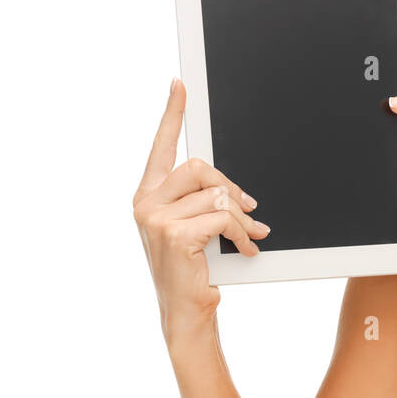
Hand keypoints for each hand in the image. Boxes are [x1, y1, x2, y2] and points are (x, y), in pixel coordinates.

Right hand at [132, 79, 270, 339]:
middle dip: (231, 188)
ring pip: (216, 195)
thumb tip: (236, 193)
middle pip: (199, 167)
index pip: (162, 145)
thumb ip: (205, 202)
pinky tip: (245, 250)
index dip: (172, 114)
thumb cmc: (192, 271)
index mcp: (149, 194)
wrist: (187, 311)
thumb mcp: (196, 228)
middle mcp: (145, 202)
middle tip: (250, 210)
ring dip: (242, 219)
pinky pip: (223, 218)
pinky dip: (242, 234)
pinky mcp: (174, 233)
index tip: (179, 86)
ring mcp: (155, 217)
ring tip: (250, 238)